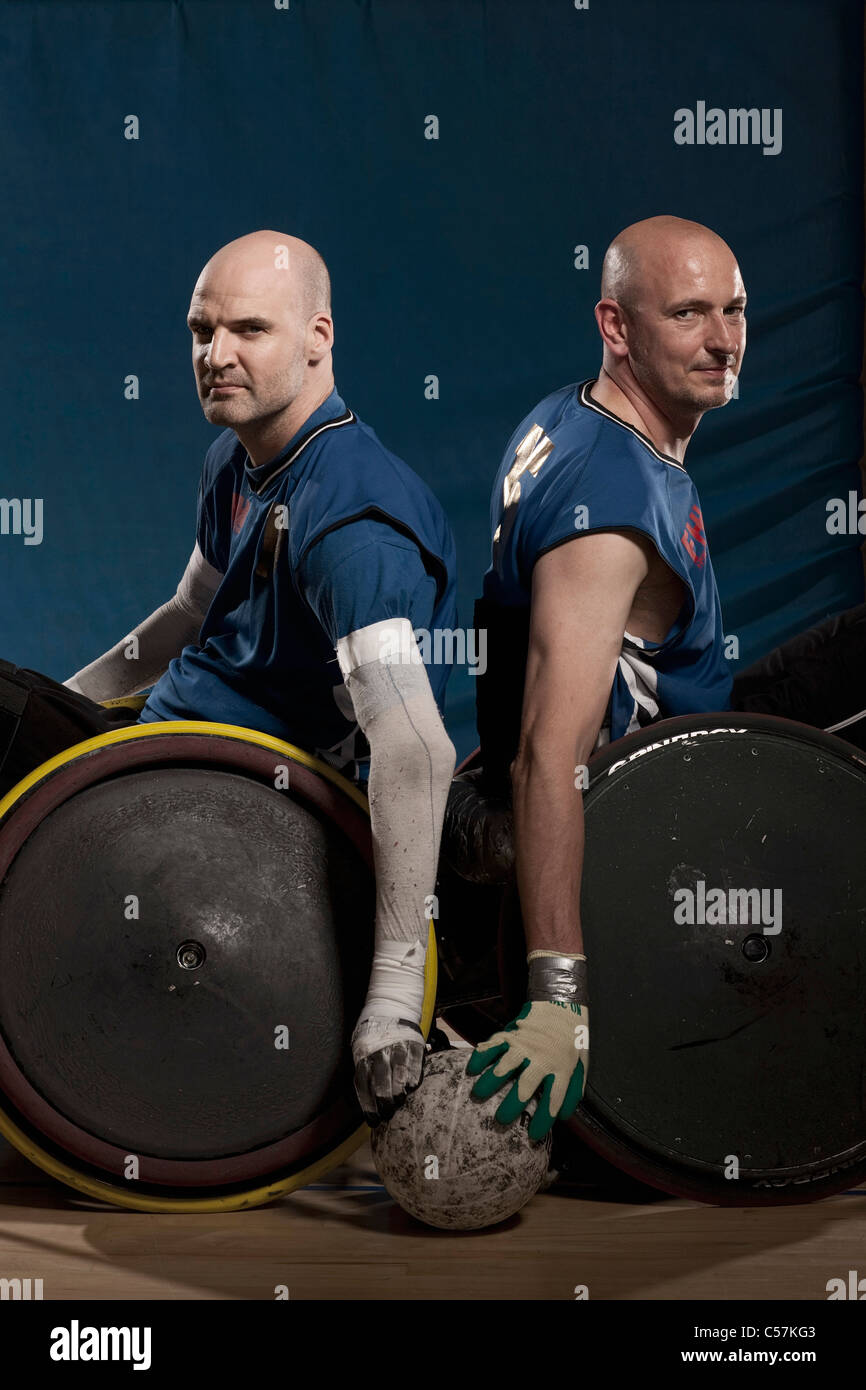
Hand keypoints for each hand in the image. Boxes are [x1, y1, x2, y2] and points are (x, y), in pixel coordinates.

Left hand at [351, 1016, 424, 1126]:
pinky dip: (413, 1079)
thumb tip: (361, 1095)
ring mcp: (397, 1050)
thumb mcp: (360, 1045)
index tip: (373, 1120)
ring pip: (398, 1079)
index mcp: (363, 1055)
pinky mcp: (414, 1045)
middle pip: (381, 1086)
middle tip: (388, 1114)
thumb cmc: (374, 1030)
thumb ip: (362, 1067)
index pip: (363, 1087)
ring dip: (399, 1095)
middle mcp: (379, 1054)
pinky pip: (414, 1067)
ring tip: (399, 1102)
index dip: (368, 1106)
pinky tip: (411, 1087)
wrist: (392, 1004)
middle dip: (384, 1105)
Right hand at [466, 999, 588, 1140]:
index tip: (534, 1135)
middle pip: (525, 1087)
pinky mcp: (512, 1033)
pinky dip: (481, 1056)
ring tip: (478, 1096)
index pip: (554, 1100)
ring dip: (489, 1083)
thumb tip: (563, 1115)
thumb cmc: (571, 1039)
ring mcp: (525, 1045)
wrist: (561, 1005)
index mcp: (562, 1068)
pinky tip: (471, 1069)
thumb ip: (574, 1089)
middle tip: (500, 1120)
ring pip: (505, 1066)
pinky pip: (493, 1046)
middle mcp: (543, 1058)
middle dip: (511, 1106)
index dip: (544, 1120)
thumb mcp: (581, 1063)